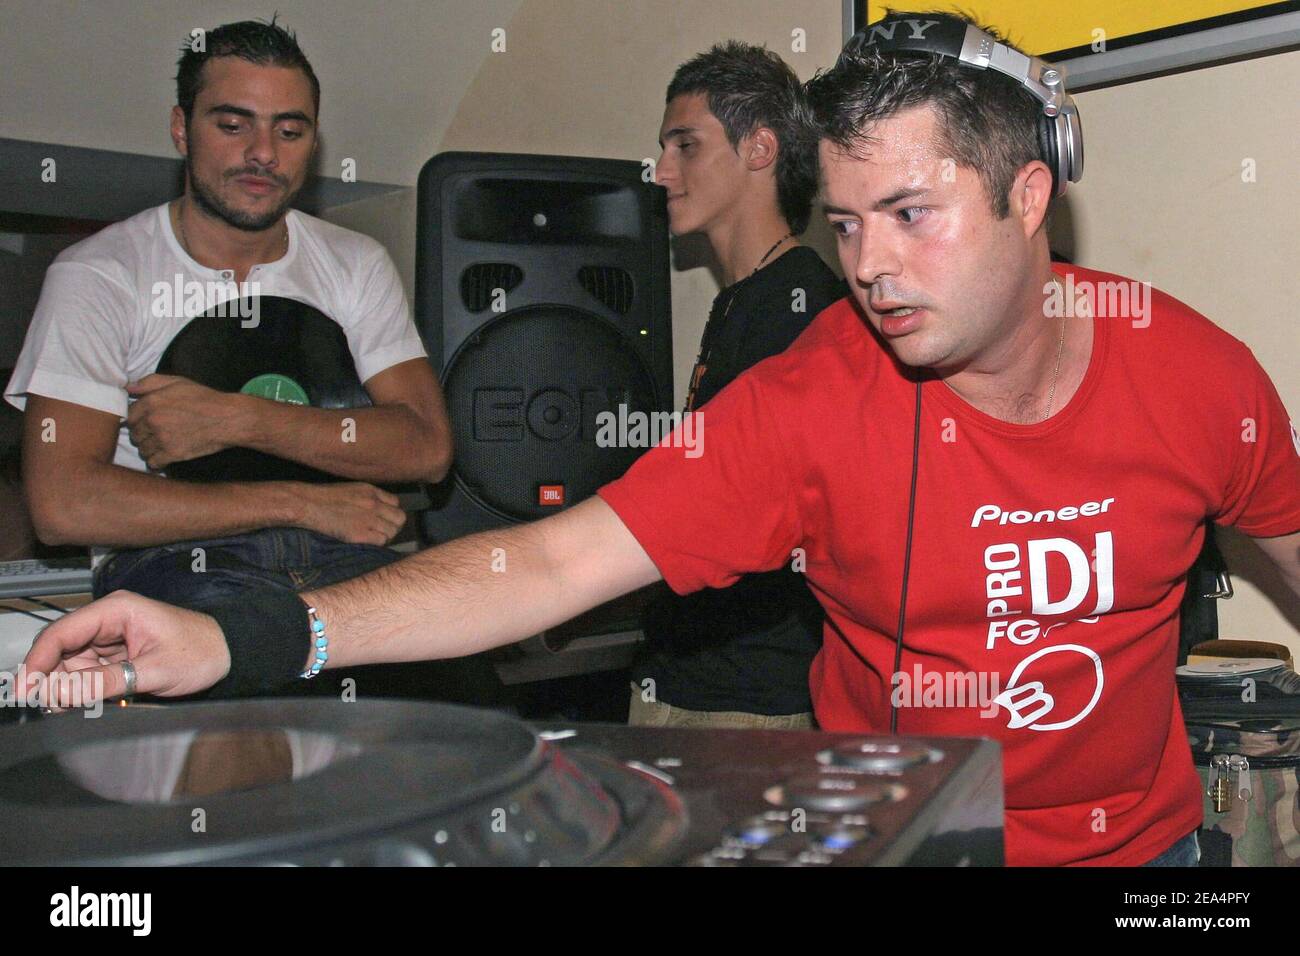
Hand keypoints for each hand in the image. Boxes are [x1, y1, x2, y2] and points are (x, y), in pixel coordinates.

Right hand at [19, 591, 231, 707]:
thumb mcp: (153, 671)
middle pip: (61, 650)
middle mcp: (109, 620)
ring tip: (73, 708)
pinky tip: (85, 703)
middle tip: (49, 707)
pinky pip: (88, 672)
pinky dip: (83, 689)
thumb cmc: (202, 652)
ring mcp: (112, 638)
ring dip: (67, 687)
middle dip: (50, 679)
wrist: (230, 655)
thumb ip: (105, 682)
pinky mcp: (117, 655)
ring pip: (71, 664)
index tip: (24, 690)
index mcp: (117, 610)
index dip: (37, 661)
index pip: (61, 632)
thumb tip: (59, 692)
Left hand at [126, 373, 245, 468]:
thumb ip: (150, 382)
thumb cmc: (204, 398)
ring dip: (148, 448)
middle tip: (154, 433)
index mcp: (151, 402)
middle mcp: (153, 421)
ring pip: (142, 449)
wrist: (227, 418)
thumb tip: (128, 388)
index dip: (137, 419)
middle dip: (142, 434)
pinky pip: (153, 462)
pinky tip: (164, 456)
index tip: (146, 421)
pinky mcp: (172, 454)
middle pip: (134, 434)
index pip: (129, 415)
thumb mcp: (177, 382)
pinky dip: (156, 461)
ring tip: (160, 445)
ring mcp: (161, 439)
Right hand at [296, 481, 405, 544]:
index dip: (391, 512)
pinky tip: (366, 541)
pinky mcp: (360, 533)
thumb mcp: (350, 489)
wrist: (308, 504)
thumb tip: (378, 508)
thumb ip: (367, 497)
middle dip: (393, 525)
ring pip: (392, 531)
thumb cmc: (323, 497)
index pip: (396, 503)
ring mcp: (368, 519)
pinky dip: (376, 543)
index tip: (385, 518)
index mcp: (371, 491)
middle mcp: (373, 504)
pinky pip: (381, 541)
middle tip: (383, 530)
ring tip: (373, 536)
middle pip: (399, 518)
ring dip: (385, 535)